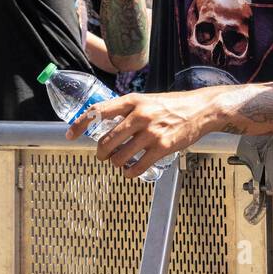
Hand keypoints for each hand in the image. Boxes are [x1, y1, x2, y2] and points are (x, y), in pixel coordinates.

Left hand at [65, 90, 217, 178]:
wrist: (202, 109)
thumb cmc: (175, 104)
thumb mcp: (148, 100)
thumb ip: (130, 110)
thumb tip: (109, 122)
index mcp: (133, 100)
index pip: (98, 111)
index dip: (80, 124)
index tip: (70, 135)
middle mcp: (139, 115)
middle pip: (106, 141)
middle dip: (101, 153)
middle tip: (103, 156)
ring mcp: (151, 132)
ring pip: (120, 157)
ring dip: (116, 164)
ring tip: (119, 163)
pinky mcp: (162, 147)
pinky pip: (138, 167)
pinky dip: (130, 173)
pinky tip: (131, 172)